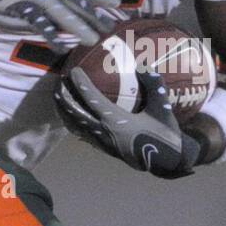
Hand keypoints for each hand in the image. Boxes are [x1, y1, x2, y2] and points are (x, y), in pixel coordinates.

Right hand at [0, 0, 118, 47]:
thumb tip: (68, 8)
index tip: (116, 4)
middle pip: (74, 2)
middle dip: (93, 15)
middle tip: (110, 28)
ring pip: (60, 12)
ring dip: (77, 26)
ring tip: (92, 39)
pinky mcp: (20, 5)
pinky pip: (38, 21)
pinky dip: (49, 33)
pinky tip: (59, 46)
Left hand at [56, 67, 202, 177]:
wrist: (167, 161)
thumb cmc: (165, 133)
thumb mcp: (162, 107)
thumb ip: (153, 85)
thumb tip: (142, 65)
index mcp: (116, 121)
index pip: (92, 99)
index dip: (81, 84)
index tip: (73, 71)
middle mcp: (103, 132)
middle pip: (76, 113)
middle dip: (65, 97)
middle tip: (59, 82)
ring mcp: (101, 141)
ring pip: (76, 124)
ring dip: (66, 110)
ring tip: (58, 97)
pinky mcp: (103, 148)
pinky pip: (82, 133)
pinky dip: (73, 122)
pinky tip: (69, 117)